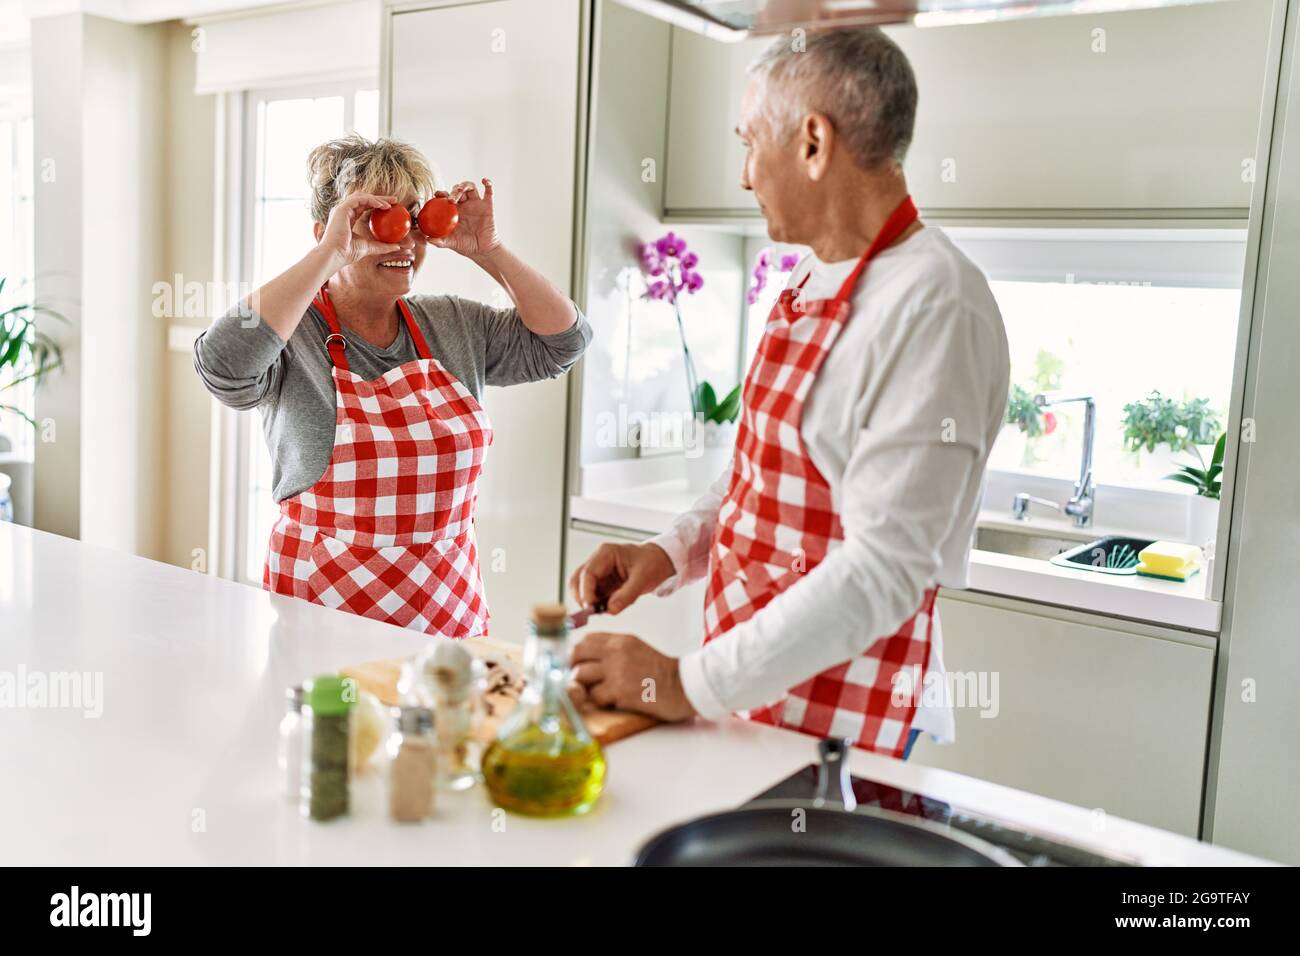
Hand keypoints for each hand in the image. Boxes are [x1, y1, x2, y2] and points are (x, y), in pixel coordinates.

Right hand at [318, 192, 403, 266]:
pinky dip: (372, 200)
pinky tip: (383, 205)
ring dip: (377, 198)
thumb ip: (382, 246)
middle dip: (379, 197)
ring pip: (361, 196)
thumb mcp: (369, 247)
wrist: (335, 255)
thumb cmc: (348, 253)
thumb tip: (397, 247)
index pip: (363, 206)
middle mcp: (343, 211)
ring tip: (391, 202)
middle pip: (363, 198)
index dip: (377, 204)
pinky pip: (359, 199)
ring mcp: (341, 209)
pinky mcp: (342, 209)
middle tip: (394, 200)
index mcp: (347, 218)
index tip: (391, 207)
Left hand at [428, 178, 500, 257]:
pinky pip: (489, 192)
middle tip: (450, 200)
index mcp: (454, 211)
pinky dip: (488, 184)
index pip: (446, 196)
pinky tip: (484, 181)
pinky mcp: (487, 206)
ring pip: (470, 187)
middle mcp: (464, 205)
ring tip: (460, 192)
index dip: (441, 193)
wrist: (482, 250)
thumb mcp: (451, 243)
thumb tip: (428, 239)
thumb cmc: (465, 246)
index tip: (437, 195)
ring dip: (464, 186)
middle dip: (453, 191)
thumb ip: (440, 241)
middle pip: (458, 189)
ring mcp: (476, 204)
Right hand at [568, 542, 675, 614]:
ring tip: (607, 609)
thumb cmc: (652, 562)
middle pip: (577, 581)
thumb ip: (626, 594)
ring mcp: (599, 573)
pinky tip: (612, 605)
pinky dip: (598, 605)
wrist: (660, 561)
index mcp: (606, 554)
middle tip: (594, 612)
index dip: (586, 592)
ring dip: (590, 602)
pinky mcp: (603, 584)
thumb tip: (610, 609)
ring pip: (582, 590)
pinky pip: (594, 596)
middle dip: (582, 598)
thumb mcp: (643, 578)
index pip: (587, 573)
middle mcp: (598, 562)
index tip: (591, 607)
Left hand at [570, 632, 696, 721]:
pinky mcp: (620, 692)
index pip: (586, 640)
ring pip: (580, 676)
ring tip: (597, 693)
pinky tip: (612, 702)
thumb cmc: (665, 671)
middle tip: (579, 681)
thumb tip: (592, 659)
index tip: (578, 664)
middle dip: (573, 668)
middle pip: (576, 654)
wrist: (685, 685)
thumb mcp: (639, 649)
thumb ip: (616, 650)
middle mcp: (616, 652)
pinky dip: (600, 702)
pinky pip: (595, 697)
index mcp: (621, 640)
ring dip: (585, 687)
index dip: (578, 654)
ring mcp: (616, 671)